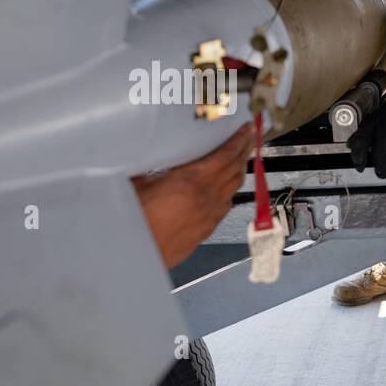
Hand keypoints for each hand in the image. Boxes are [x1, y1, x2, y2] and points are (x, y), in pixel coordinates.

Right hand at [133, 123, 254, 267]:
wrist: (136, 256)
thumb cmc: (135, 222)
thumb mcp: (138, 182)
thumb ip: (151, 164)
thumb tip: (150, 151)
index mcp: (191, 181)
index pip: (225, 155)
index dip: (239, 140)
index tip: (247, 129)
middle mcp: (205, 198)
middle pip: (234, 170)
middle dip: (244, 151)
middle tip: (250, 138)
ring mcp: (208, 217)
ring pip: (233, 190)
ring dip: (239, 172)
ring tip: (241, 160)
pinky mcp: (204, 231)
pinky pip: (224, 207)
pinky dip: (229, 193)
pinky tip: (226, 191)